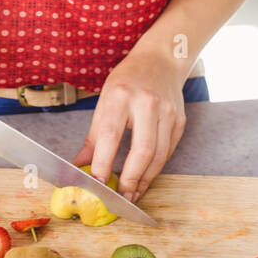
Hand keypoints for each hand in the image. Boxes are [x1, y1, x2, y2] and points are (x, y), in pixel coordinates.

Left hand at [71, 51, 187, 203]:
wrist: (160, 59)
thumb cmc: (127, 80)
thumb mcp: (104, 100)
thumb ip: (93, 137)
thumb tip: (78, 167)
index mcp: (121, 95)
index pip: (111, 136)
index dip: (103, 164)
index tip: (96, 184)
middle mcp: (147, 103)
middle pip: (142, 150)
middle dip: (131, 179)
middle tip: (121, 198)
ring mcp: (167, 111)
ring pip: (159, 155)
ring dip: (145, 180)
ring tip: (133, 194)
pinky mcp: (180, 119)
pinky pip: (168, 151)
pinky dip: (156, 168)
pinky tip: (145, 177)